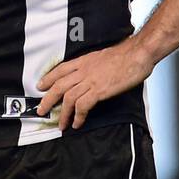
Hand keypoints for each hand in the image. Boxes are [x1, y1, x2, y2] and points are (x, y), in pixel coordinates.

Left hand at [36, 38, 153, 130]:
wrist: (138, 53)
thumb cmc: (126, 55)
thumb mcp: (103, 57)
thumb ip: (93, 66)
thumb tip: (91, 75)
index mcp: (84, 61)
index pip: (60, 70)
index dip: (48, 78)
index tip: (40, 86)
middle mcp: (83, 70)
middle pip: (58, 86)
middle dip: (48, 100)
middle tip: (42, 110)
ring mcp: (90, 80)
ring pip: (68, 98)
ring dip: (63, 114)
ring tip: (61, 125)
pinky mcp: (99, 90)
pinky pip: (82, 106)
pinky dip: (78, 116)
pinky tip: (77, 123)